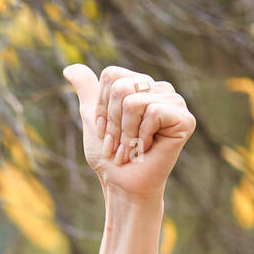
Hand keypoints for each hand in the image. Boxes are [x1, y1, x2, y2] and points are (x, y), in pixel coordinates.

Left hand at [62, 63, 195, 201]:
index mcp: (142, 85)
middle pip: (121, 87)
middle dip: (112, 122)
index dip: (102, 107)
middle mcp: (161, 88)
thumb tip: (68, 68)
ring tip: (132, 148)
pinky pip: (152, 112)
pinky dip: (141, 137)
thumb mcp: (92, 119)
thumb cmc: (110, 156)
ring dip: (125, 133)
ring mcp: (176, 102)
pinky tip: (146, 150)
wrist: (122, 184)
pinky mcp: (185, 119)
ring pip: (133, 100)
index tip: (107, 131)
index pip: (111, 75)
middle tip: (120, 143)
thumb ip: (86, 91)